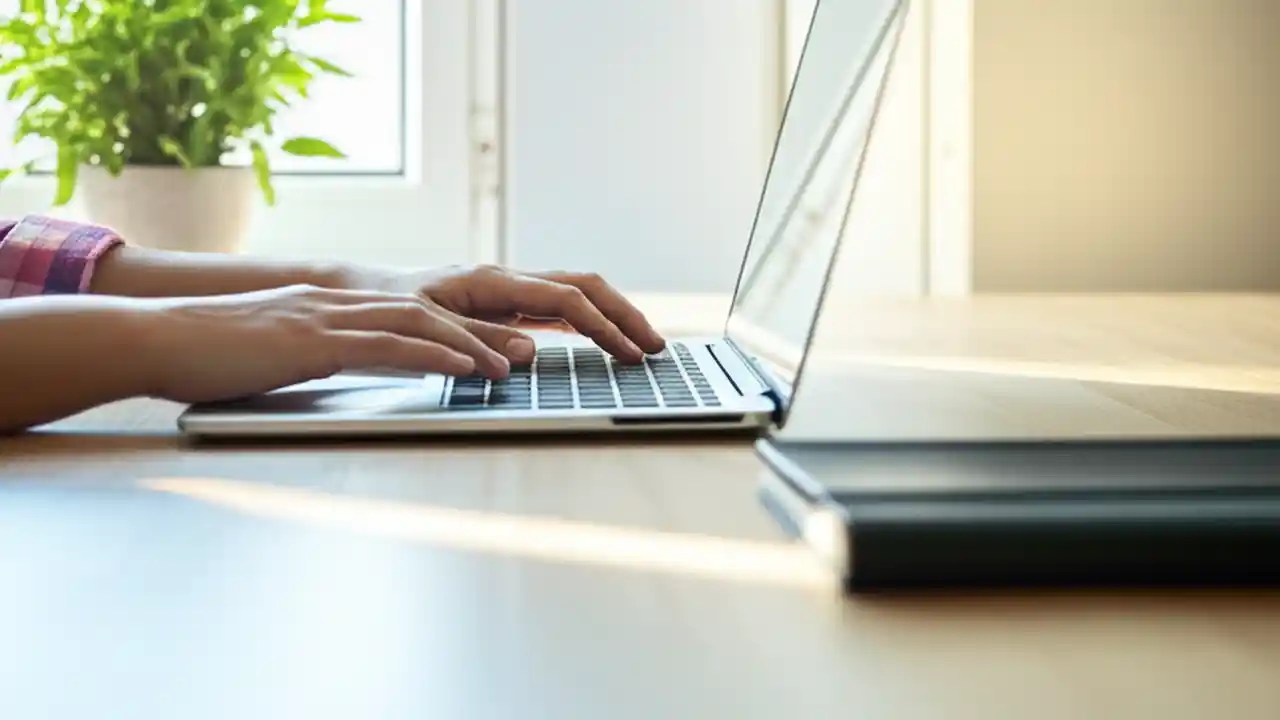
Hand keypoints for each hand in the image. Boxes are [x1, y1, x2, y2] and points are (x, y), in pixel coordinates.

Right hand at [138, 284, 516, 403]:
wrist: (154, 338)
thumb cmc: (207, 354)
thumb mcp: (273, 351)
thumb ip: (311, 355)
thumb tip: (339, 371)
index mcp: (329, 306)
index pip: (409, 313)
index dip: (459, 330)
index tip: (498, 348)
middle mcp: (335, 303)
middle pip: (428, 313)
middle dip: (481, 334)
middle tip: (526, 353)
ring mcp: (324, 317)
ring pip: (417, 325)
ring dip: (470, 346)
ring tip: (510, 367)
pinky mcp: (311, 341)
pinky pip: (384, 345)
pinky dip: (430, 355)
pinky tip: (461, 368)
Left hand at [346, 265, 666, 363]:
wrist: (362, 295)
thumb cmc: (386, 310)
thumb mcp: (424, 329)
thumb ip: (476, 341)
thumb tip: (529, 353)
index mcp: (491, 282)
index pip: (565, 301)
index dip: (603, 326)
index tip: (629, 353)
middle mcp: (506, 281)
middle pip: (583, 287)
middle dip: (624, 314)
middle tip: (656, 346)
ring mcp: (507, 291)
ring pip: (575, 294)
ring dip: (611, 316)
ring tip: (640, 345)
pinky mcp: (503, 304)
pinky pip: (556, 307)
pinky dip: (587, 322)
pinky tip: (602, 340)